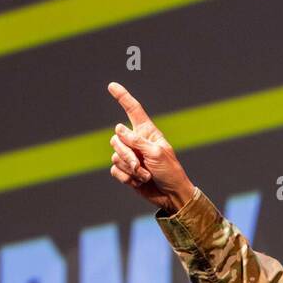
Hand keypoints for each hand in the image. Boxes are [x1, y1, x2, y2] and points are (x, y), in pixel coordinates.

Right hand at [106, 81, 196, 212]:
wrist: (171, 196)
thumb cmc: (170, 172)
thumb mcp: (156, 153)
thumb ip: (136, 140)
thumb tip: (118, 129)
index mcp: (147, 133)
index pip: (133, 110)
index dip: (123, 97)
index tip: (112, 86)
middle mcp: (136, 142)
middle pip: (117, 139)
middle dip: (126, 155)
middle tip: (140, 165)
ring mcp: (130, 157)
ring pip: (115, 156)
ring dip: (130, 170)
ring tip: (145, 176)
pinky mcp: (125, 172)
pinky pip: (114, 170)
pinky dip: (126, 178)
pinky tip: (138, 182)